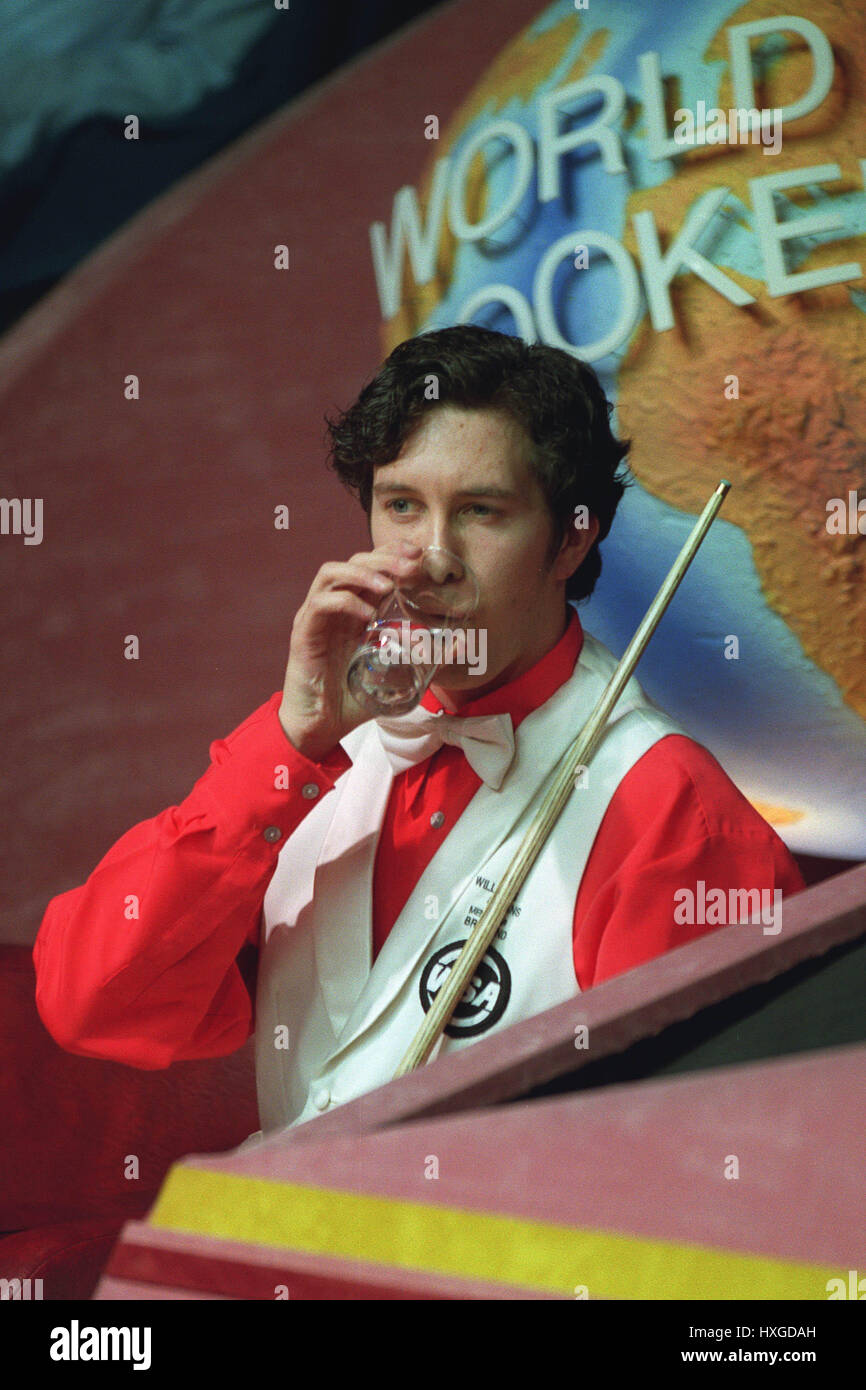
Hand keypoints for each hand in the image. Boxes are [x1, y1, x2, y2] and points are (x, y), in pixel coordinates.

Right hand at [278, 539, 422, 760]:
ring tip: (388, 584)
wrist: (319, 728)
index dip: (393, 553)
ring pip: (332, 573)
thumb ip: (426, 659)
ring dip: (363, 573)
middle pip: (354, 561)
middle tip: (411, 565)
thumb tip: (463, 645)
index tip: (419, 555)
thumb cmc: (353, 701)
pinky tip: (367, 615)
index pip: (371, 566)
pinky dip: (345, 602)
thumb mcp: (397, 676)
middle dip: (385, 558)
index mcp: (356, 610)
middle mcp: (335, 607)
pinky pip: (320, 604)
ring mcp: (316, 617)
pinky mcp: (303, 632)